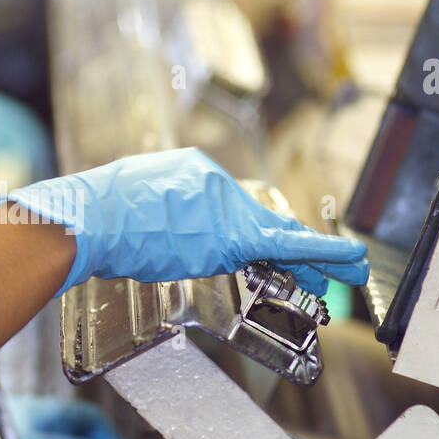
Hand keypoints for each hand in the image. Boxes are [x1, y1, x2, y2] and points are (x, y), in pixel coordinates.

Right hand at [0, 147, 367, 296]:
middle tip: (329, 264)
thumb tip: (163, 230)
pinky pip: (285, 246)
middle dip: (295, 247)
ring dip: (314, 255)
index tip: (273, 251)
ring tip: (349, 266)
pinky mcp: (228, 237)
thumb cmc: (96, 216)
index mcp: (191, 173)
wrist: (88, 221)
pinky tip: (348, 260)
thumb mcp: (133, 200)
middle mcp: (214, 184)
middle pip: (261, 220)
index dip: (258, 234)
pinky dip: (321, 252)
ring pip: (275, 236)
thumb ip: (160, 210)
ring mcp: (222, 208)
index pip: (233, 208)